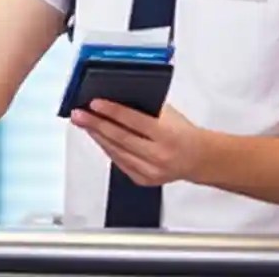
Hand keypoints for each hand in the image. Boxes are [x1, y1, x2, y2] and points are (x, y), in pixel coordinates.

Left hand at [72, 100, 206, 186]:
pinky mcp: (144, 180)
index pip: (134, 121)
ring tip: (83, 123)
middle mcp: (159, 156)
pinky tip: (98, 137)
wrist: (200, 159)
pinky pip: (119, 162)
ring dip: (97, 136)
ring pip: (116, 152)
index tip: (94, 103)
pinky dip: (107, 148)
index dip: (111, 111)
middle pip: (120, 138)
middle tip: (78, 114)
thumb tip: (115, 98)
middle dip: (95, 124)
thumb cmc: (183, 132)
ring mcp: (151, 171)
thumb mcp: (169, 114)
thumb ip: (145, 108)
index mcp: (167, 136)